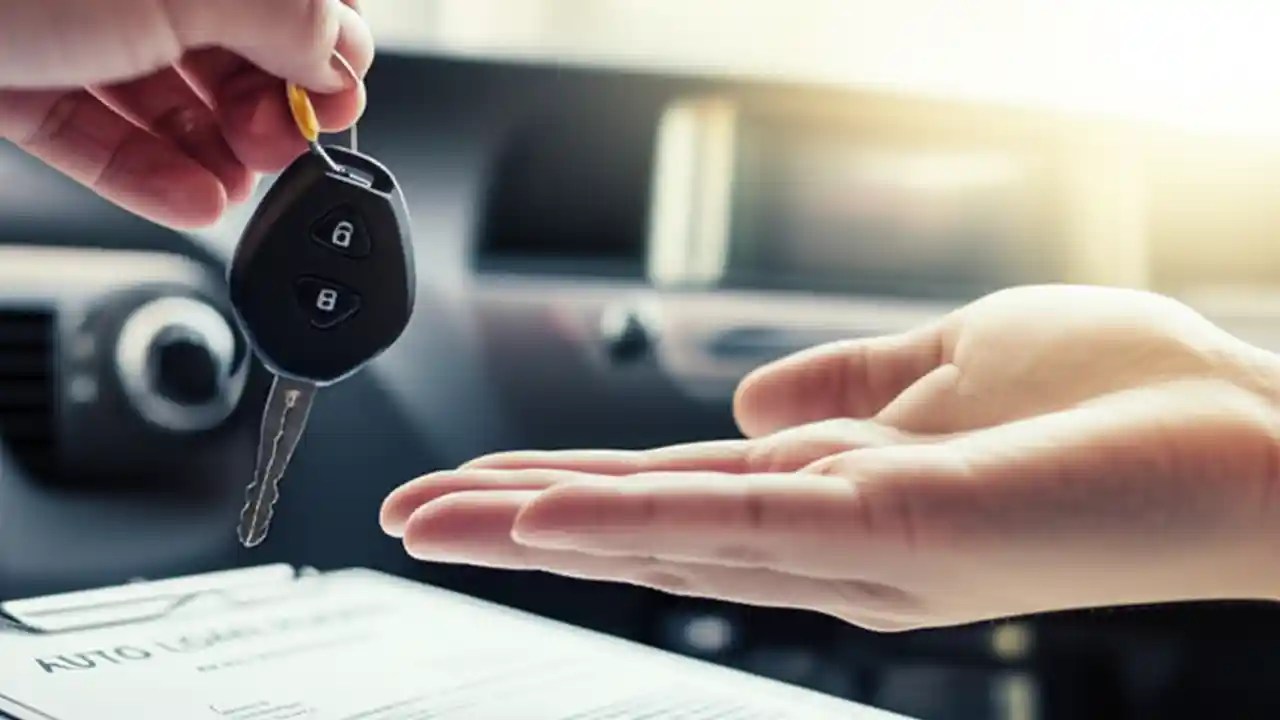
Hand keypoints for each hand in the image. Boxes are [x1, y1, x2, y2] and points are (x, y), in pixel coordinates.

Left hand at [0, 0, 372, 228]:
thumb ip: (287, 18)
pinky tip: (191, 201)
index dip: (321, 48)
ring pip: (159, 92)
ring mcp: (60, 17)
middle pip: (223, 43)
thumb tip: (344, 60)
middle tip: (282, 150)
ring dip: (210, 152)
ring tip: (237, 189)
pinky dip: (144, 171)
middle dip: (262, 107)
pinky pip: (92, 128)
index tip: (338, 103)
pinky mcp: (11, 71)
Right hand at [381, 286, 1279, 630]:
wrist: (1249, 439)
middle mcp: (830, 532)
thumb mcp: (951, 360)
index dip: (566, 487)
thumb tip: (751, 394)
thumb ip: (844, 381)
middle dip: (516, 521)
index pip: (673, 489)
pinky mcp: (893, 524)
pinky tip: (542, 517)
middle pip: (642, 525)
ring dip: (537, 527)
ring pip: (663, 534)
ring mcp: (855, 539)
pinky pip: (738, 521)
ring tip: (430, 522)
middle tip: (405, 518)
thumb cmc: (1120, 398)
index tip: (477, 484)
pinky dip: (629, 520)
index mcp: (839, 486)